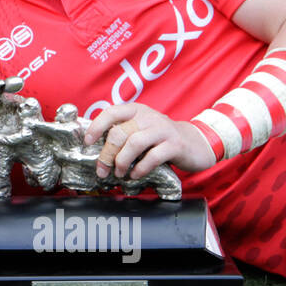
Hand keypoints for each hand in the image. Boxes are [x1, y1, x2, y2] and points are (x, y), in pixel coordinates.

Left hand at [85, 103, 215, 179]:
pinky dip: (140, 168)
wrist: (197, 142)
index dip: (96, 126)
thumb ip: (123, 132)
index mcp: (137, 110)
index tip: (87, 142)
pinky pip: (152, 157)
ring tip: (119, 173)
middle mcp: (148, 117)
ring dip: (122, 161)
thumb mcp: (142, 129)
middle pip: (119, 133)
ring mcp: (163, 130)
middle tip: (102, 169)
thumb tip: (97, 148)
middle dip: (107, 154)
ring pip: (134, 143)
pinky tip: (136, 175)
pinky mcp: (175, 145)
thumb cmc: (162, 138)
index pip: (111, 112)